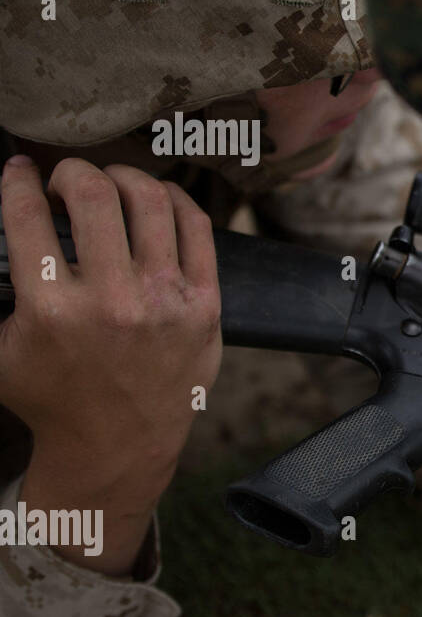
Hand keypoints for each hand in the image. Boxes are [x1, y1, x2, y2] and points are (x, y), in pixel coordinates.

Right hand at [0, 156, 221, 573]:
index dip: (17, 180)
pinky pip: (197, 228)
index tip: (18, 170)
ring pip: (152, 200)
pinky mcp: (205, 306)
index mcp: (51, 309)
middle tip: (66, 178)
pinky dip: (174, 200)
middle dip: (73, 171)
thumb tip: (8, 227)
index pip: (28, 215)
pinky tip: (156, 199)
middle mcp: (112, 301)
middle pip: (94, 194)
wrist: (118, 446)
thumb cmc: (53, 397)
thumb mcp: (0, 350)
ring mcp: (165, 301)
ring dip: (124, 177)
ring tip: (111, 184)